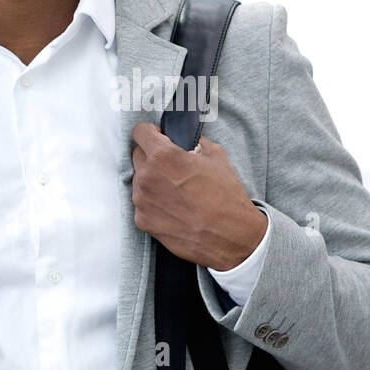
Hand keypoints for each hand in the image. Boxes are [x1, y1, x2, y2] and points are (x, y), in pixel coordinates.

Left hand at [130, 122, 267, 269]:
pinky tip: (174, 208)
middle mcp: (147, 177)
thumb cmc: (226, 198)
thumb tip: (190, 144)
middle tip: (173, 167)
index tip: (157, 137)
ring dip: (152, 181)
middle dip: (152, 157)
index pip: (139, 132)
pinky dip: (154, 203)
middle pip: (138, 156)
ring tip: (177, 191)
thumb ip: (197, 144)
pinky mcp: (143, 221)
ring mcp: (142, 201)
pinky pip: (142, 204)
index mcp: (163, 156)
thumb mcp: (218, 158)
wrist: (231, 236)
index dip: (150, 132)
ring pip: (139, 181)